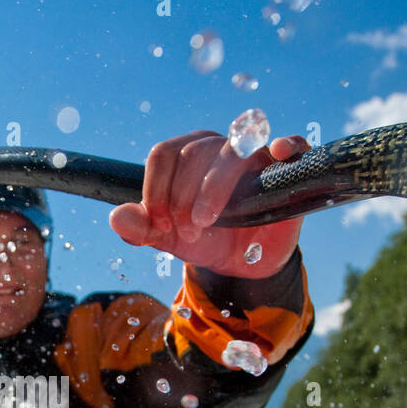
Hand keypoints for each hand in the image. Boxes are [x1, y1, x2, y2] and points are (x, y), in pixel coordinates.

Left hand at [109, 132, 310, 277]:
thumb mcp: (169, 238)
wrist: (242, 264)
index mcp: (186, 154)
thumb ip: (141, 228)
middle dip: (181, 200)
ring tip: (204, 223)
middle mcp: (217, 146)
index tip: (159, 226)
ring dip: (211, 191)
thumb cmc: (206, 240)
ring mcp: (252, 153)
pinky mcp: (282, 169)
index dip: (156, 191)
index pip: (163, 154)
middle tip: (186, 233)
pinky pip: (290, 143)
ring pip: (230, 152)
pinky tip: (277, 152)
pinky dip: (286, 143)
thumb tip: (116, 217)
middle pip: (192, 155)